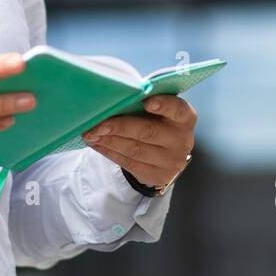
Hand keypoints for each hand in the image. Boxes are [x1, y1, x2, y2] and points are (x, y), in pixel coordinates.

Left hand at [81, 95, 195, 188]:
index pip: (178, 109)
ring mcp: (171, 161)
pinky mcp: (157, 176)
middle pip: (148, 132)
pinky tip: (96, 144)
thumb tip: (114, 100)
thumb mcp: (160, 111)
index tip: (146, 102)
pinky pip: (129, 164)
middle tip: (96, 125)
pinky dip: (109, 152)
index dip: (163, 105)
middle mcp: (182, 141)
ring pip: (135, 150)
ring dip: (109, 141)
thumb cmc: (158, 122)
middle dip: (119, 127)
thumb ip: (145, 104)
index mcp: (185, 119)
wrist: (167, 154)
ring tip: (90, 134)